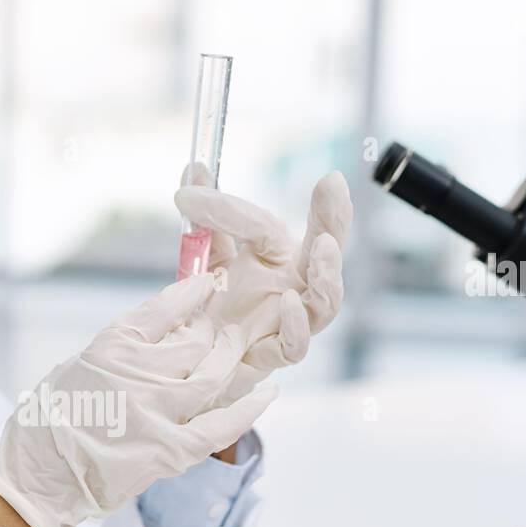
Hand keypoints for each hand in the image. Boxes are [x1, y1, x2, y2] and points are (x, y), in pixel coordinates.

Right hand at [0, 273, 276, 526]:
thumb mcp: (81, 364)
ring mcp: (158, 413)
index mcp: (111, 347)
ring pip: (213, 374)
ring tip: (238, 345)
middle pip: (196, 340)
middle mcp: (138, 375)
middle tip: (224, 322)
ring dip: (230, 357)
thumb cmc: (52, 420)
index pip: (165, 307)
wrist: (40, 478)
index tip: (209, 283)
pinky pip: (222, 425)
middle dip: (213, 327)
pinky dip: (249, 409)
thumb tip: (170, 328)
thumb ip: (125, 347)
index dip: (193, 292)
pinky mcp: (171, 451)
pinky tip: (268, 393)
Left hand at [175, 169, 351, 399]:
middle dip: (335, 218)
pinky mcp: (270, 357)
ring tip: (324, 246)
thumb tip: (195, 165)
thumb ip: (206, 217)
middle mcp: (292, 288)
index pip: (273, 225)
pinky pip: (294, 348)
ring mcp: (286, 324)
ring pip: (325, 303)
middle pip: (327, 253)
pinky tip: (290, 302)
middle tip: (333, 187)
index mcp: (279, 259)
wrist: (190, 361)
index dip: (239, 207)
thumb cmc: (211, 307)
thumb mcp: (206, 257)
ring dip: (329, 275)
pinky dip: (297, 327)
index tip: (215, 186)